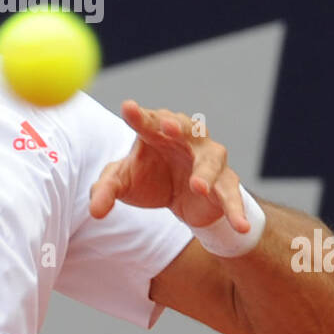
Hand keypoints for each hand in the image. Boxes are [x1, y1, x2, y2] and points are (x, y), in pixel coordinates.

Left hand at [89, 100, 251, 231]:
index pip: (147, 120)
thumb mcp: (122, 184)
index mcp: (156, 132)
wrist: (181, 203)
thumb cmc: (149, 180)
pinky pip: (231, 194)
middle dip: (177, 126)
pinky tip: (238, 225)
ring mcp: (208, 159)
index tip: (128, 108)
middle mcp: (186, 140)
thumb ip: (106, 191)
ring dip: (205, 172)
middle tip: (167, 128)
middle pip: (186, 126)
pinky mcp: (225, 183)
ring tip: (197, 186)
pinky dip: (235, 208)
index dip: (139, 115)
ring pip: (211, 159)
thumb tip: (94, 210)